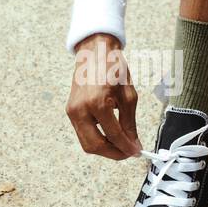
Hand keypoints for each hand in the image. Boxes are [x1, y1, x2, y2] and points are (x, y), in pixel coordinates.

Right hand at [66, 33, 141, 158]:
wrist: (94, 53)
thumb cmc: (112, 68)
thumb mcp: (129, 96)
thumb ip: (130, 123)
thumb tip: (133, 144)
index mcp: (98, 102)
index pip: (114, 135)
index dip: (127, 147)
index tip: (137, 152)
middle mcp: (81, 108)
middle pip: (95, 146)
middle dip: (113, 153)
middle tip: (128, 152)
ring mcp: (72, 111)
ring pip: (87, 143)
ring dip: (104, 148)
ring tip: (120, 145)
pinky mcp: (70, 111)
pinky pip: (83, 133)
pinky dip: (97, 138)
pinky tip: (109, 134)